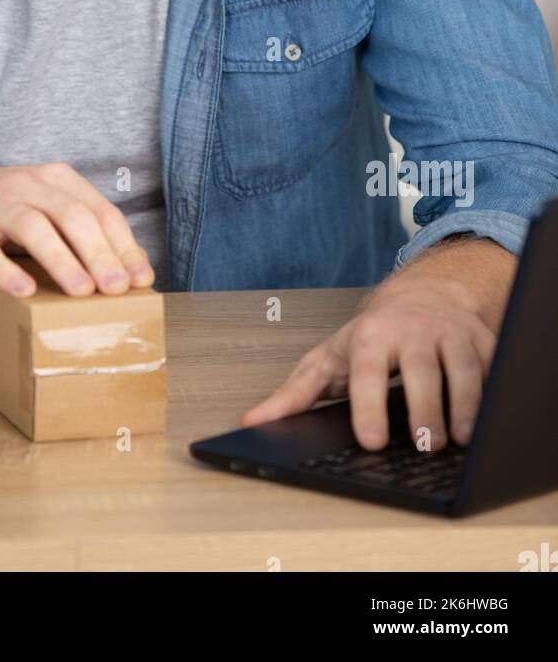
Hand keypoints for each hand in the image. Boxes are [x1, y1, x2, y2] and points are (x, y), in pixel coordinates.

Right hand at [0, 162, 154, 298]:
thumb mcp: (42, 209)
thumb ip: (79, 230)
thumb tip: (129, 268)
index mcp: (53, 179)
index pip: (99, 210)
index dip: (124, 245)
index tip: (142, 278)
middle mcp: (25, 185)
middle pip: (72, 215)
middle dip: (100, 253)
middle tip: (118, 288)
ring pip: (33, 227)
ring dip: (62, 260)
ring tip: (82, 292)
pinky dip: (6, 270)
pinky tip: (24, 291)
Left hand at [239, 275, 497, 450]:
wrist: (421, 297)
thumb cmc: (371, 337)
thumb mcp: (328, 360)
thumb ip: (293, 394)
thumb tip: (251, 422)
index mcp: (369, 336)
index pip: (368, 371)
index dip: (369, 405)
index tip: (371, 440)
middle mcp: (411, 330)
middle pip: (421, 373)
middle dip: (424, 410)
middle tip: (424, 447)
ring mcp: (449, 333)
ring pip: (461, 371)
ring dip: (462, 408)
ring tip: (457, 441)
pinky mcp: (481, 339)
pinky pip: (490, 368)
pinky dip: (490, 395)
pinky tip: (483, 423)